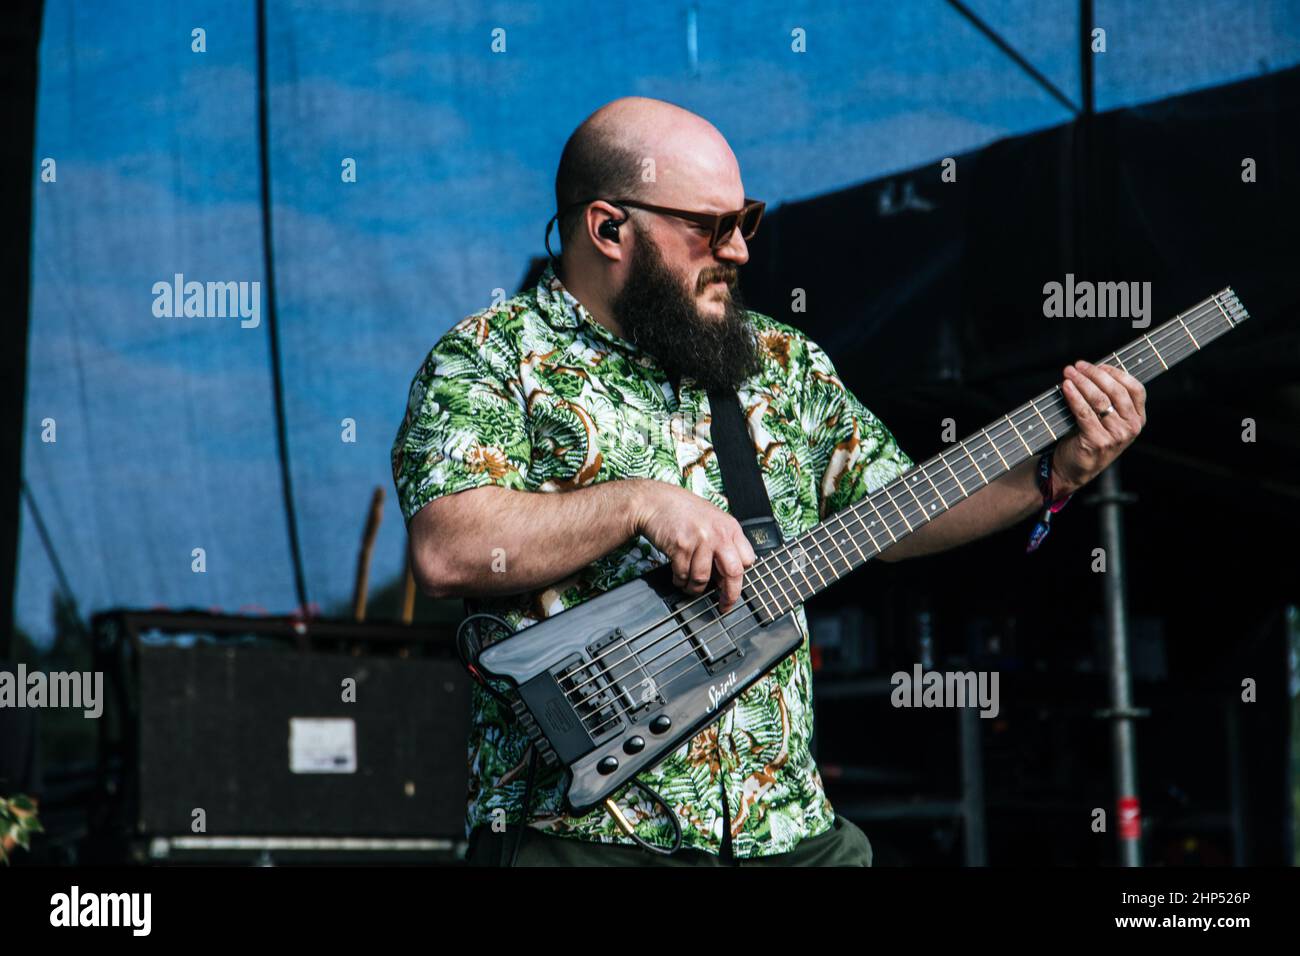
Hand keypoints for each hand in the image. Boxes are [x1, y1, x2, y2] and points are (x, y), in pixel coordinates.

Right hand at [630, 480, 757, 611]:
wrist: (655, 501)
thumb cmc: (683, 511)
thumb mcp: (712, 521)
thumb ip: (723, 543)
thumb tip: (725, 575)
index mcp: (730, 528)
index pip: (747, 559)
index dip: (741, 576)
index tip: (734, 586)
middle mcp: (718, 533)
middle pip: (733, 573)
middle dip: (729, 595)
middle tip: (724, 605)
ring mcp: (700, 540)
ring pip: (703, 578)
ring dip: (694, 588)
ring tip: (689, 586)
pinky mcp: (681, 546)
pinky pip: (683, 575)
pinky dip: (679, 581)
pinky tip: (678, 576)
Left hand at [1054, 360, 1146, 494]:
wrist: (1074, 469)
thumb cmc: (1089, 439)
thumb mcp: (1108, 420)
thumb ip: (1109, 400)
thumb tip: (1092, 370)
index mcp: (1138, 419)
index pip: (1136, 389)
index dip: (1116, 373)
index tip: (1098, 365)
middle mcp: (1131, 428)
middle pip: (1116, 391)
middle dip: (1095, 374)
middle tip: (1077, 366)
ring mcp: (1116, 436)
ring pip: (1099, 400)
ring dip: (1082, 382)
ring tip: (1068, 373)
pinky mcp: (1098, 441)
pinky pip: (1084, 412)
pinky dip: (1074, 396)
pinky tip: (1066, 387)